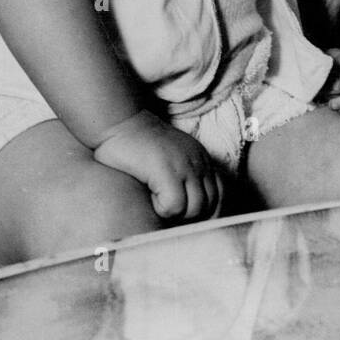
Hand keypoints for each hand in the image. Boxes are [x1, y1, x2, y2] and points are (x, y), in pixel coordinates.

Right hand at [93, 110, 224, 220]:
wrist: (121, 121)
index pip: (219, 194)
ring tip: (156, 200)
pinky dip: (161, 209)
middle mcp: (198, 162)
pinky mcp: (167, 170)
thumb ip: (182, 177)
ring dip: (175, 214)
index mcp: (201, 159)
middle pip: (209, 206)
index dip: (204, 212)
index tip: (185, 217)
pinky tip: (149, 196)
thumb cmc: (137, 145)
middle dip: (188, 217)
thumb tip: (185, 211)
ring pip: (194, 210)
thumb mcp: (170, 158)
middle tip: (166, 209)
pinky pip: (174, 206)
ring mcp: (185, 165)